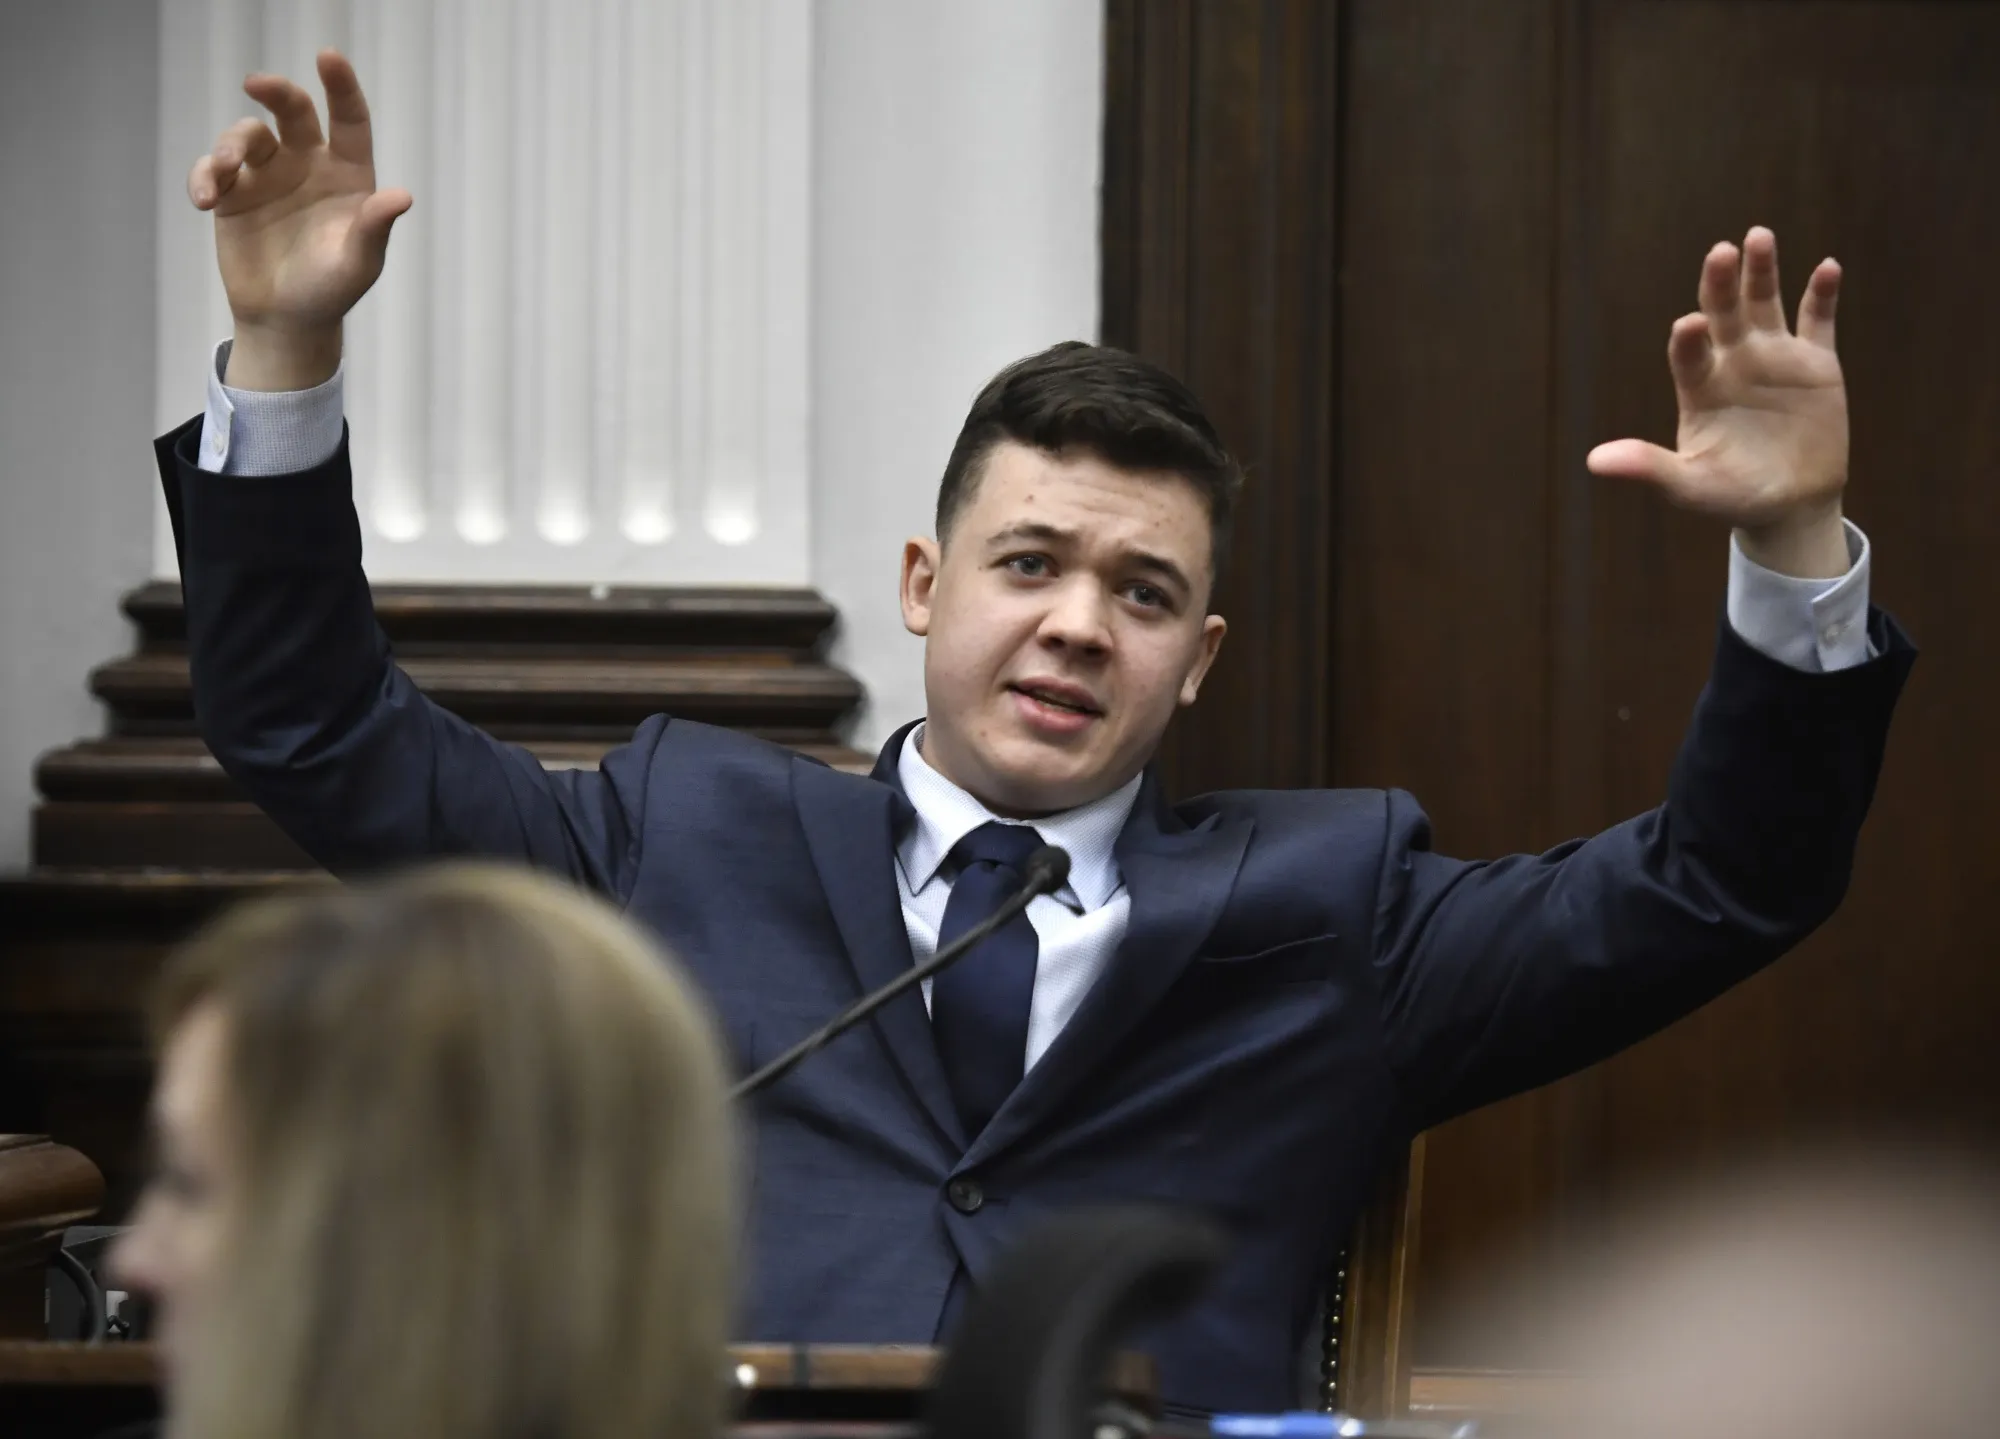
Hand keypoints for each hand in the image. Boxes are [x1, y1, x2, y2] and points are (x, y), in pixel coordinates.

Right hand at [188, 50, 411, 390]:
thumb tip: (401, 196)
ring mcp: (268, 176)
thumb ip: (374, 227)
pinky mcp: (233, 194)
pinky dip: (204, 176)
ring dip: (230, 146)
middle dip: (275, 92)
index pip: (348, 120)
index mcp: (347, 175)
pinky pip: (213, 170)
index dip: (341, 87)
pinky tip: (203, 198)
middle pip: (292, 112)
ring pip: (246, 136)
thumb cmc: (332, 290)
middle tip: (256, 84)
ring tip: (223, 175)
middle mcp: (307, 165)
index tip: (328, 57)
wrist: (286, 321)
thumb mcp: (360, 263)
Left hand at [1587, 227, 1850, 577]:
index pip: (1687, 354)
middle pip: (1722, 314)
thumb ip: (1648, 469)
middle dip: (1720, 284)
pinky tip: (1826, 267)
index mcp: (1698, 388)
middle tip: (1720, 252)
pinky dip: (1822, 295)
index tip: (1689, 322)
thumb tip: (1594, 463)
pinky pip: (1817, 321)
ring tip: (1758, 237)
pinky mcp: (1814, 363)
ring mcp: (1772, 358)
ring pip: (1764, 304)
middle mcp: (1731, 363)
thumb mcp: (1688, 487)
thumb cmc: (1730, 496)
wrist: (1788, 504)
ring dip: (1762, 272)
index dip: (1688, 338)